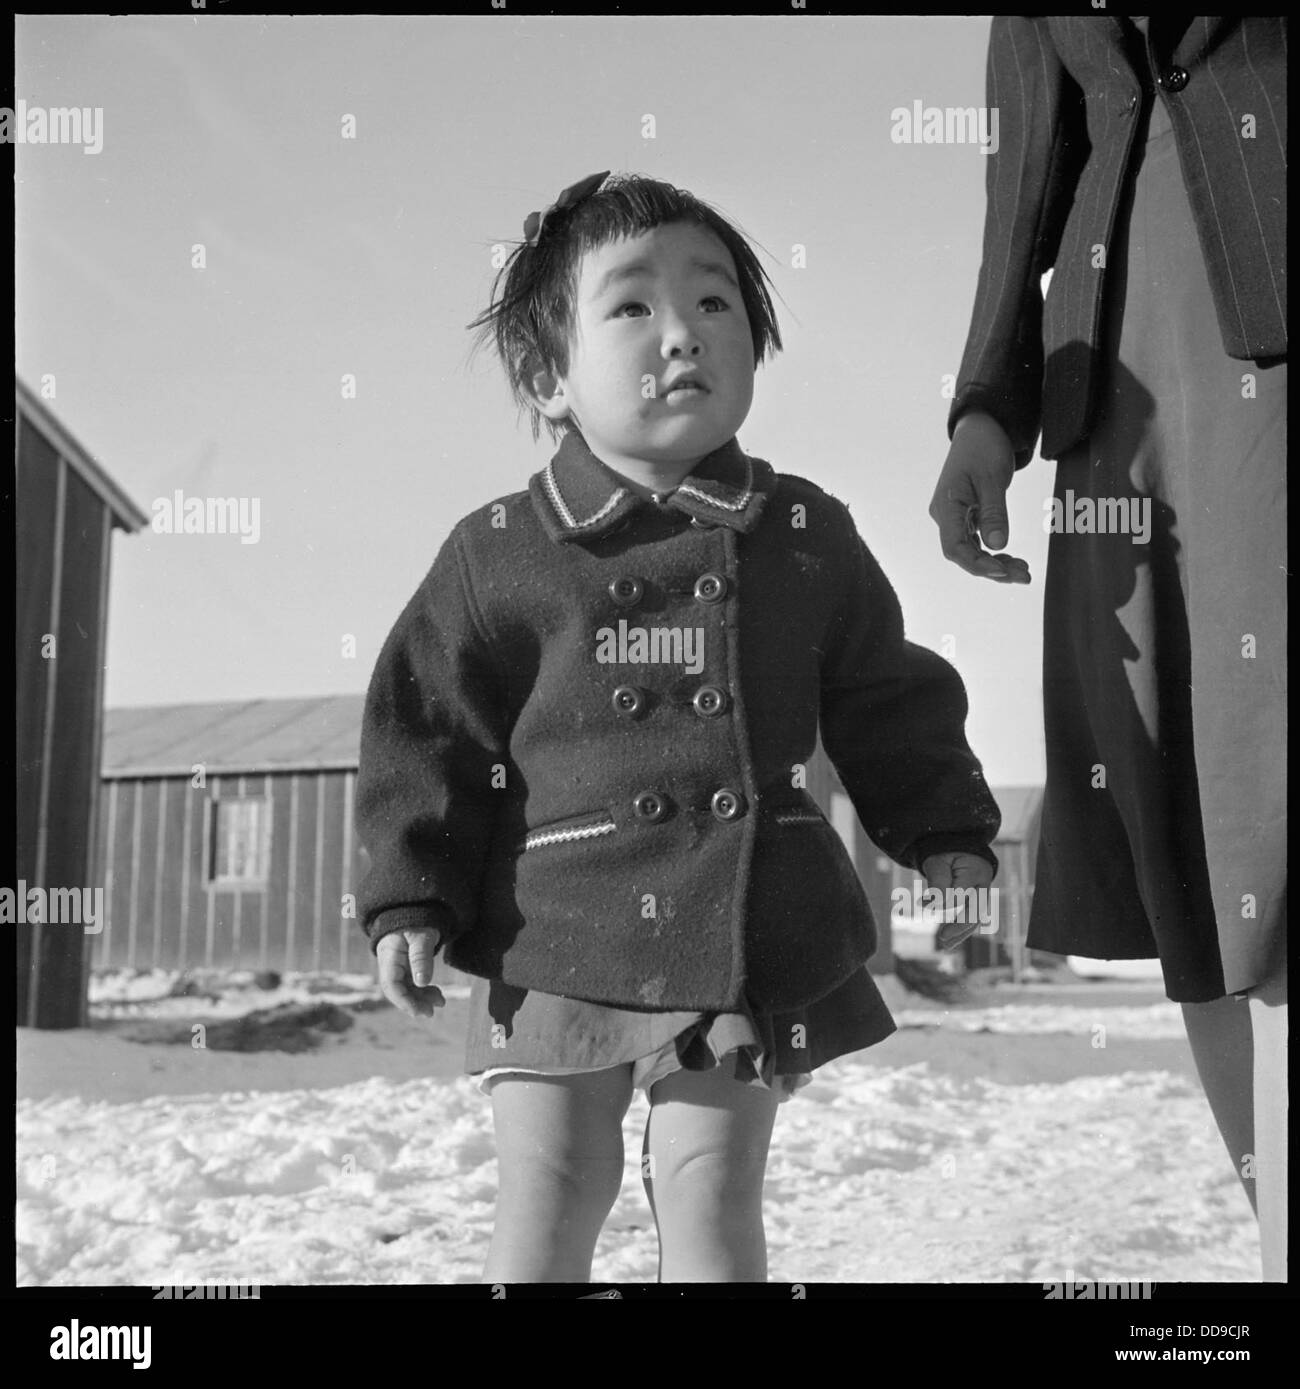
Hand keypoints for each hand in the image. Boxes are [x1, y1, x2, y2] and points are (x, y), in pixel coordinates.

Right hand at [377, 927, 445, 1017]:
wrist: (415, 906)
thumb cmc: (418, 918)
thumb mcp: (422, 936)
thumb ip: (421, 958)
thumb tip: (422, 983)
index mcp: (389, 955)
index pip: (391, 984)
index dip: (404, 1001)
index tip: (420, 1012)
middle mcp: (390, 962)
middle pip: (398, 989)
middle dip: (414, 1003)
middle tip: (432, 1012)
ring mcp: (397, 964)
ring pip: (406, 988)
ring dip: (421, 998)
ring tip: (440, 1002)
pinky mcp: (406, 964)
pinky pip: (412, 982)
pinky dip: (423, 989)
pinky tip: (436, 994)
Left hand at [921, 851, 995, 951]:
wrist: (960, 849)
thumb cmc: (946, 854)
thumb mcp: (938, 862)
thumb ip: (938, 880)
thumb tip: (935, 906)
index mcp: (975, 871)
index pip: (959, 893)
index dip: (941, 901)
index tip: (922, 903)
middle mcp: (983, 886)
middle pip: (976, 911)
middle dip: (960, 926)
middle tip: (942, 937)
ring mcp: (983, 895)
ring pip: (976, 919)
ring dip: (961, 934)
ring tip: (946, 947)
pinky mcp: (978, 903)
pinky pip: (972, 919)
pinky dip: (961, 930)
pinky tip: (949, 941)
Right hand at [929, 411, 1030, 583]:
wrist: (981, 428)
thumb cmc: (983, 447)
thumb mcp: (992, 478)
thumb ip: (994, 513)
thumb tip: (997, 547)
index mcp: (946, 507)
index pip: (954, 547)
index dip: (976, 564)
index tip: (1002, 571)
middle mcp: (946, 516)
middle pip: (964, 554)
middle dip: (992, 569)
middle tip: (1024, 576)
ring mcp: (955, 518)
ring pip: (972, 551)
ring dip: (997, 564)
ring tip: (1024, 572)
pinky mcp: (967, 517)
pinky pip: (978, 542)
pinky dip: (996, 553)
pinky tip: (1014, 559)